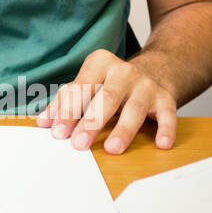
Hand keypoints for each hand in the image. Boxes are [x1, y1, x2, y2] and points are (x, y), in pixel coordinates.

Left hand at [35, 49, 176, 154]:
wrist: (153, 72)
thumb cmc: (110, 83)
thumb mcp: (88, 84)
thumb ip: (66, 102)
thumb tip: (43, 122)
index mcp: (100, 63)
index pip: (80, 88)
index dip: (67, 111)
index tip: (56, 132)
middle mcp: (124, 71)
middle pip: (106, 98)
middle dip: (91, 122)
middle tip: (79, 144)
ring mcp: (146, 85)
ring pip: (134, 108)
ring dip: (123, 130)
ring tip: (111, 149)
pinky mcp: (166, 98)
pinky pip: (168, 114)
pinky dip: (165, 129)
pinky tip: (161, 144)